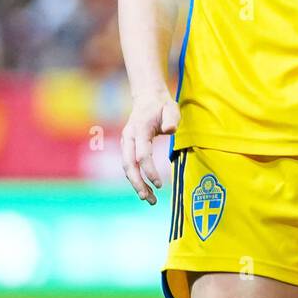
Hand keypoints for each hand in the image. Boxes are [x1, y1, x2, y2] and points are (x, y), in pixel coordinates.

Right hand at [120, 89, 180, 204]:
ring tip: (150, 200)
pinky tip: (146, 189)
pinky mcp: (128, 147)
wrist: (147, 97)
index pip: (142, 154)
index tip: (159, 184)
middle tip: (148, 199)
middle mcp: (129, 137)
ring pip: (127, 167)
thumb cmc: (162, 105)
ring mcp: (126, 142)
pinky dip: (136, 178)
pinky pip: (130, 165)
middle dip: (137, 183)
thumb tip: (170, 130)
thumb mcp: (171, 108)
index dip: (149, 170)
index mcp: (139, 129)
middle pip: (128, 165)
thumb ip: (171, 118)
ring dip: (136, 184)